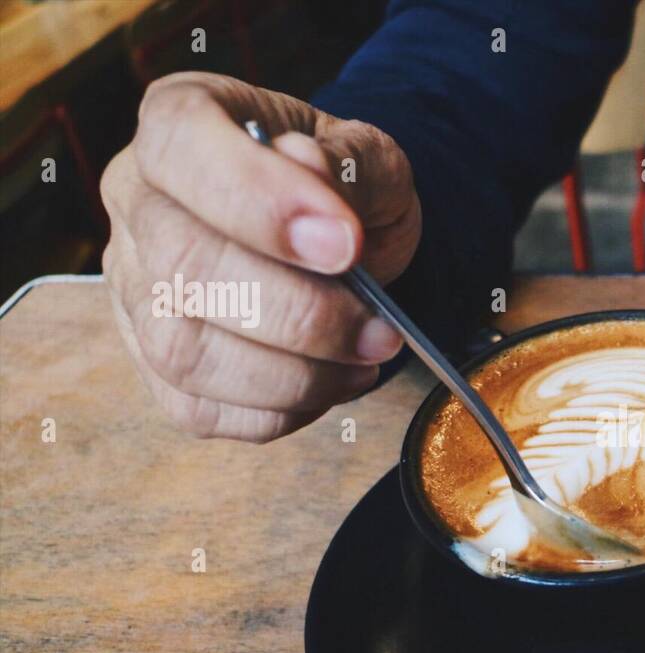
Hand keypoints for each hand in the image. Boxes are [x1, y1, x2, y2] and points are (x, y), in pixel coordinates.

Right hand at [101, 72, 421, 441]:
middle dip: (300, 314)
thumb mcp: (370, 158)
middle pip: (184, 266)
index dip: (261, 201)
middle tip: (380, 331)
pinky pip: (196, 408)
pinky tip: (329, 384)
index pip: (182, 147)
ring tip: (364, 360)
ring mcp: (134, 285)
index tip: (345, 243)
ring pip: (182, 351)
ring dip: (293, 374)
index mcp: (180, 121)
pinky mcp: (150, 361)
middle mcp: (136, 200)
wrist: (342, 238)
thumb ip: (348, 162)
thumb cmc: (345, 191)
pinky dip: (275, 410)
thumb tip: (308, 170)